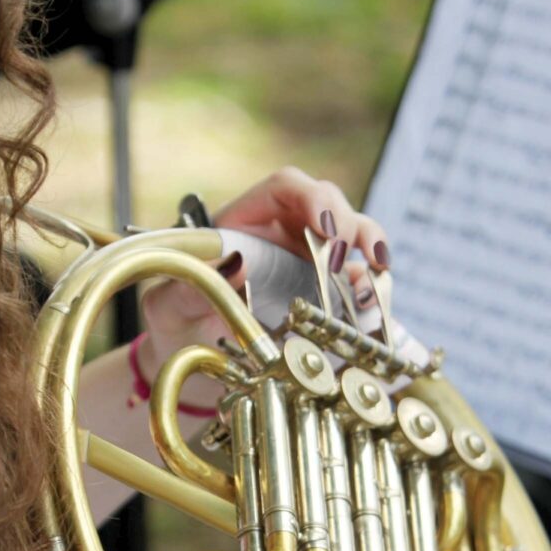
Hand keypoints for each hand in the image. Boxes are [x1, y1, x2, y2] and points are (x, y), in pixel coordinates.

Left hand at [138, 167, 390, 405]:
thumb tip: (236, 263)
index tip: (326, 228)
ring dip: (370, 246)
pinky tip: (375, 301)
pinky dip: (372, 287)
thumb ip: (195, 282)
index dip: (311, 199)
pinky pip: (359, 281)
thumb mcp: (173, 303)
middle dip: (347, 224)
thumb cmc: (178, 321)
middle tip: (345, 260)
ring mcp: (308, 261)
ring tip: (377, 270)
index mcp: (245, 221)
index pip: (285, 188)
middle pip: (328, 204)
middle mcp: (282, 233)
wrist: (189, 362)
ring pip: (354, 235)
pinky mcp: (326, 294)